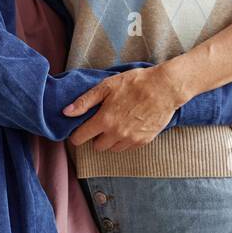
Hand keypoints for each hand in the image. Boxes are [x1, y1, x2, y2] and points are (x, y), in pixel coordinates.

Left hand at [63, 67, 178, 152]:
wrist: (164, 88)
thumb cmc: (135, 83)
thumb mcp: (107, 86)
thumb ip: (85, 101)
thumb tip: (66, 112)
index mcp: (104, 120)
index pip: (81, 138)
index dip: (76, 135)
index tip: (78, 131)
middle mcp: (116, 134)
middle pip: (97, 146)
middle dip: (95, 137)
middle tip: (101, 123)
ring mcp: (131, 139)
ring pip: (112, 149)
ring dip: (110, 140)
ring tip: (116, 124)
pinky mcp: (144, 141)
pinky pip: (127, 147)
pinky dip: (124, 140)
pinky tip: (128, 126)